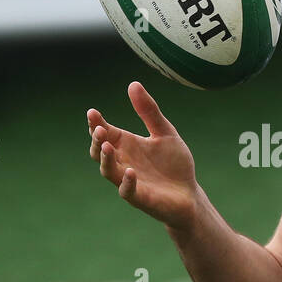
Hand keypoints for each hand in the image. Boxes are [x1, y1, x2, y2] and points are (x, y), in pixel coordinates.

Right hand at [88, 81, 200, 230]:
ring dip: (106, 159)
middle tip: (99, 129)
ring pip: (108, 171)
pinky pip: (127, 191)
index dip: (96, 123)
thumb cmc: (174, 164)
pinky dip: (127, 182)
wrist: (189, 193)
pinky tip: (131, 171)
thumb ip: (149, 111)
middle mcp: (123, 162)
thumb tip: (133, 84)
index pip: (105, 133)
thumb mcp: (164, 132)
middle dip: (97, 140)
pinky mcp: (140, 198)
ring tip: (107, 146)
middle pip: (100, 151)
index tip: (92, 112)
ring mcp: (129, 181)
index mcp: (126, 145)